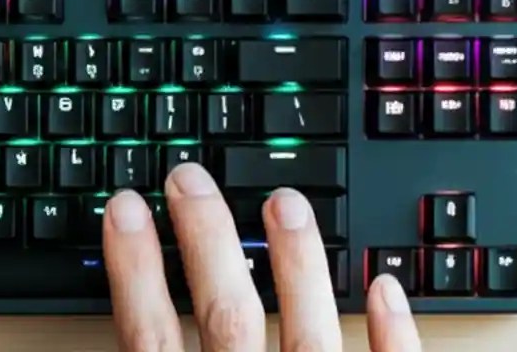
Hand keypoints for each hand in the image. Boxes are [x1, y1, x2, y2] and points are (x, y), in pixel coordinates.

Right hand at [104, 163, 421, 351]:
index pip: (150, 335)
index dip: (135, 267)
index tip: (126, 210)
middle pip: (225, 314)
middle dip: (207, 239)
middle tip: (190, 180)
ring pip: (307, 332)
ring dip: (297, 262)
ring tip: (286, 202)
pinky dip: (391, 332)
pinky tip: (384, 284)